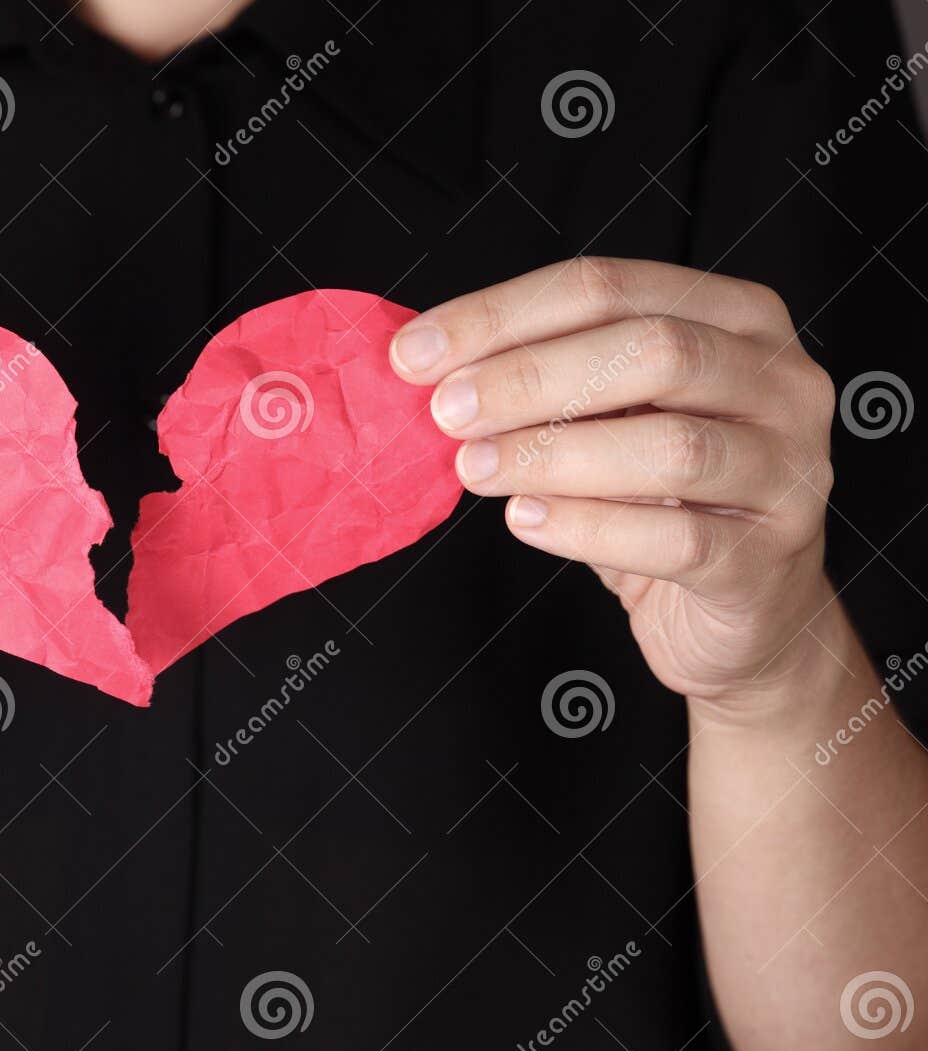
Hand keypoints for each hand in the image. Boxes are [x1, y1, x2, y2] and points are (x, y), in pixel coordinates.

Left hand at [389, 257, 834, 715]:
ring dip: (552, 453)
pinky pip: (675, 538)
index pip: (609, 287)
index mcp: (736, 319)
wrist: (741, 612)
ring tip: (473, 468)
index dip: (502, 315)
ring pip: (672, 446)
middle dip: (530, 377)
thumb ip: (544, 381)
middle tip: (445, 412)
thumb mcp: (608, 418)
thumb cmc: (662, 498)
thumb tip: (427, 365)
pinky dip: (587, 526)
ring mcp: (786, 470)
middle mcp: (778, 382)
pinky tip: (525, 519)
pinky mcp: (766, 558)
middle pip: (652, 351)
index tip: (415, 354)